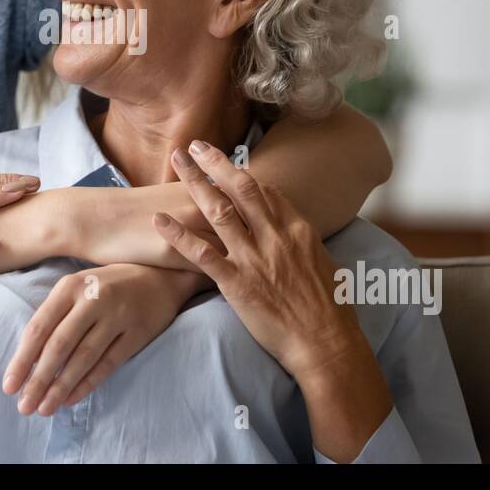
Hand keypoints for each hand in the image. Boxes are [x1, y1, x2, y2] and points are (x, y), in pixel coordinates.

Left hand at [1, 263, 206, 415]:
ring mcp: (117, 316)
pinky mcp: (137, 333)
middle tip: (24, 406)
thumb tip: (27, 358)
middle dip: (39, 379)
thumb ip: (54, 314)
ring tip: (45, 409)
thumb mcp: (78, 286)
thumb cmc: (108, 284)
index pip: (39, 327)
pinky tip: (71, 398)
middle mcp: (93, 298)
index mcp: (70, 286)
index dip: (22, 360)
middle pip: (59, 346)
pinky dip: (88, 384)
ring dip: (61, 387)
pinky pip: (108, 364)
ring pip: (83, 358)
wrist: (160, 275)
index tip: (9, 386)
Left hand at [153, 140, 372, 384]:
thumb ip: (303, 240)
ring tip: (176, 162)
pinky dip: (178, 235)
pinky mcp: (235, 284)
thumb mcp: (324, 262)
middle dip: (215, 163)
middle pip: (240, 188)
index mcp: (297, 230)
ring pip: (218, 211)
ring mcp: (253, 259)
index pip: (266, 192)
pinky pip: (200, 254)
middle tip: (195, 145)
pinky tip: (159, 220)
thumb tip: (292, 228)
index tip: (226, 164)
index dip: (243, 175)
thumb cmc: (331, 309)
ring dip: (195, 183)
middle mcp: (274, 237)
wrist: (326, 343)